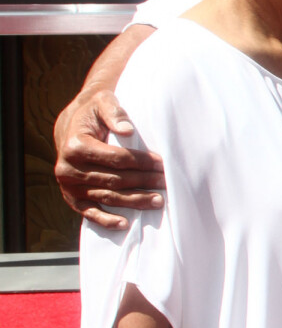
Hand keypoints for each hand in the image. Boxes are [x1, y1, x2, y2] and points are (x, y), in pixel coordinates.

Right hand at [53, 24, 161, 229]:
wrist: (71, 128)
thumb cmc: (93, 114)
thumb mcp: (102, 102)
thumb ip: (115, 112)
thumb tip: (128, 130)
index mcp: (75, 146)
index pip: (117, 158)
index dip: (142, 162)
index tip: (163, 163)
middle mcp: (68, 168)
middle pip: (116, 180)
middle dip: (144, 182)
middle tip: (167, 183)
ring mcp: (69, 186)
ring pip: (108, 197)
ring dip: (135, 201)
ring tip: (159, 201)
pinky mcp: (71, 198)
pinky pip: (89, 213)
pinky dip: (106, 220)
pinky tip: (125, 224)